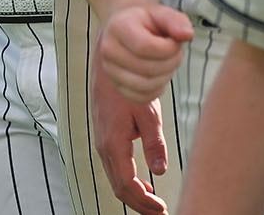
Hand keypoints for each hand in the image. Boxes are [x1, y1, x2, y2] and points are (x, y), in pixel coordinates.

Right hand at [91, 66, 170, 214]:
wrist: (109, 64)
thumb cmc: (127, 86)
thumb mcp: (147, 114)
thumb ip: (154, 144)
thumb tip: (160, 170)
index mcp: (113, 143)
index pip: (127, 184)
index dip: (144, 201)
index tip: (161, 208)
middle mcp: (103, 146)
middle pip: (119, 187)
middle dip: (139, 204)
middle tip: (160, 211)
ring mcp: (101, 141)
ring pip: (115, 178)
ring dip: (134, 193)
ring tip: (154, 201)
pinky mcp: (104, 136)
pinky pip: (114, 167)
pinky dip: (128, 180)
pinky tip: (143, 181)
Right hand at [100, 4, 193, 102]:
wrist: (126, 26)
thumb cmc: (146, 21)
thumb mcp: (162, 13)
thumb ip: (176, 21)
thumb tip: (187, 34)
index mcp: (118, 27)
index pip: (144, 47)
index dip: (168, 49)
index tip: (175, 42)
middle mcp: (108, 49)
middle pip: (146, 69)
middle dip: (171, 63)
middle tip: (175, 53)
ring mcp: (110, 70)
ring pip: (144, 86)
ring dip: (165, 77)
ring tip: (167, 63)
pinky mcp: (116, 86)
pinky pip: (140, 97)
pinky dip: (156, 90)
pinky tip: (159, 76)